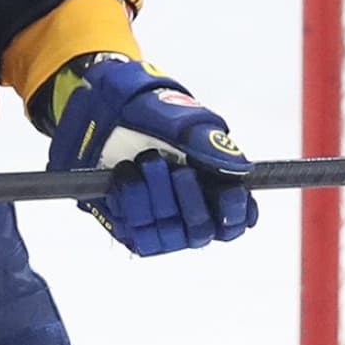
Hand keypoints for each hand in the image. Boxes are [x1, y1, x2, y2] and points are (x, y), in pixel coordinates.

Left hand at [44, 57, 254, 254]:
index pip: (234, 221)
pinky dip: (132, 203)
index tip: (229, 194)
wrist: (103, 108)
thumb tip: (241, 171)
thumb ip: (212, 146)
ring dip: (158, 199)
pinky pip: (137, 233)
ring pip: (170, 236)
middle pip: (202, 232)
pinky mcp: (130, 226)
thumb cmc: (151, 113)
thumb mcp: (184, 122)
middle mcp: (187, 210)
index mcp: (212, 187)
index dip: (235, 213)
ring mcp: (158, 221)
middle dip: (191, 202)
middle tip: (179, 171)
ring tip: (144, 162)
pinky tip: (126, 175)